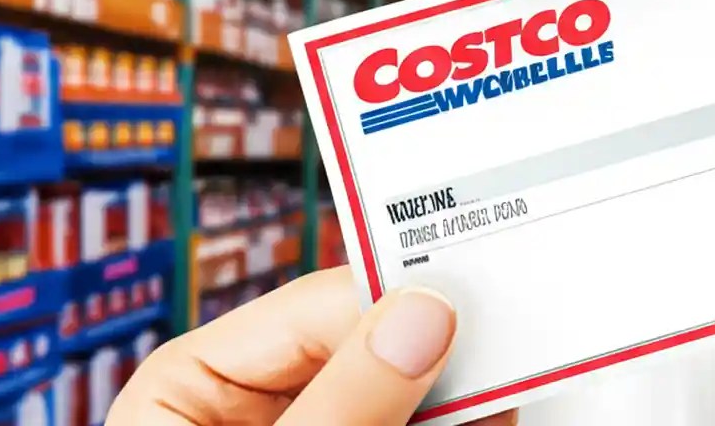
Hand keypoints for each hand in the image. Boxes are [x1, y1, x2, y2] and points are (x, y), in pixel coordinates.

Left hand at [107, 267, 516, 425]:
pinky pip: (435, 415)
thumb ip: (343, 401)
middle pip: (382, 337)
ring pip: (423, 377)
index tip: (480, 303)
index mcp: (200, 379)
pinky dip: (474, 416)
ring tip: (504, 398)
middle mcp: (271, 393)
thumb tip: (422, 313)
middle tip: (514, 346)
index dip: (406, 300)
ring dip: (472, 387)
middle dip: (448, 347)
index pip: (324, 304)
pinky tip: (497, 413)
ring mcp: (334, 419)